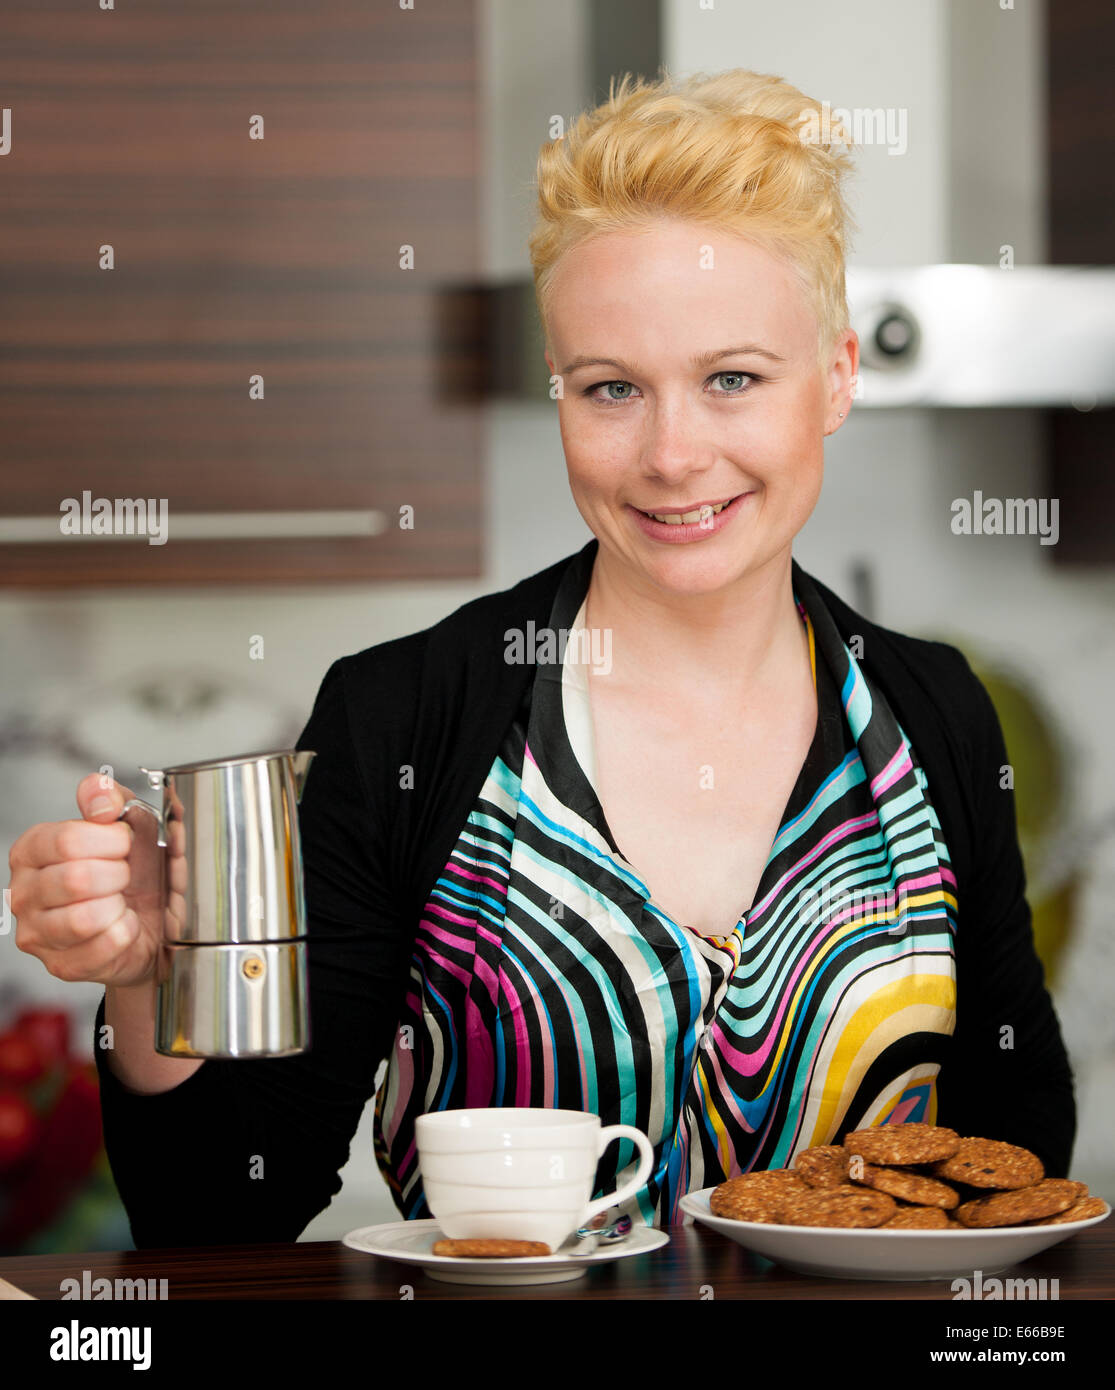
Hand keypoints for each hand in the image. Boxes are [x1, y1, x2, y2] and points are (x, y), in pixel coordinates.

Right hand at [7, 773, 163, 987]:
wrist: (158, 926)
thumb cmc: (141, 876)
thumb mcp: (135, 827)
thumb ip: (114, 800)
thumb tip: (100, 793)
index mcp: (34, 849)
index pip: (66, 839)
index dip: (111, 840)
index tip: (125, 844)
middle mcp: (25, 891)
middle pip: (75, 878)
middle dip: (119, 874)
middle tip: (126, 876)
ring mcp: (38, 932)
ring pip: (82, 918)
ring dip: (119, 906)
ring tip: (122, 901)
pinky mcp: (61, 965)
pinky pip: (101, 947)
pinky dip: (126, 933)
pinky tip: (124, 925)